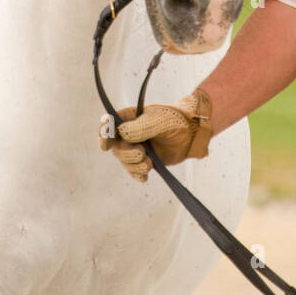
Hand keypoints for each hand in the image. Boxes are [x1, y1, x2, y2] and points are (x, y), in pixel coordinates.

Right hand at [98, 89, 213, 182]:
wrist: (191, 133)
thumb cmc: (174, 119)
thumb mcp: (159, 119)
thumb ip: (141, 126)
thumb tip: (121, 133)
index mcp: (128, 118)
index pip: (108, 124)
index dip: (103, 134)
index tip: (106, 145)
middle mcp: (128, 134)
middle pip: (116, 148)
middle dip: (127, 154)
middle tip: (142, 153)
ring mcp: (135, 148)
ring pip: (124, 161)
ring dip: (134, 165)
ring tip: (149, 162)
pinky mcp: (144, 160)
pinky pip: (134, 171)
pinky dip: (138, 174)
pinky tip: (145, 176)